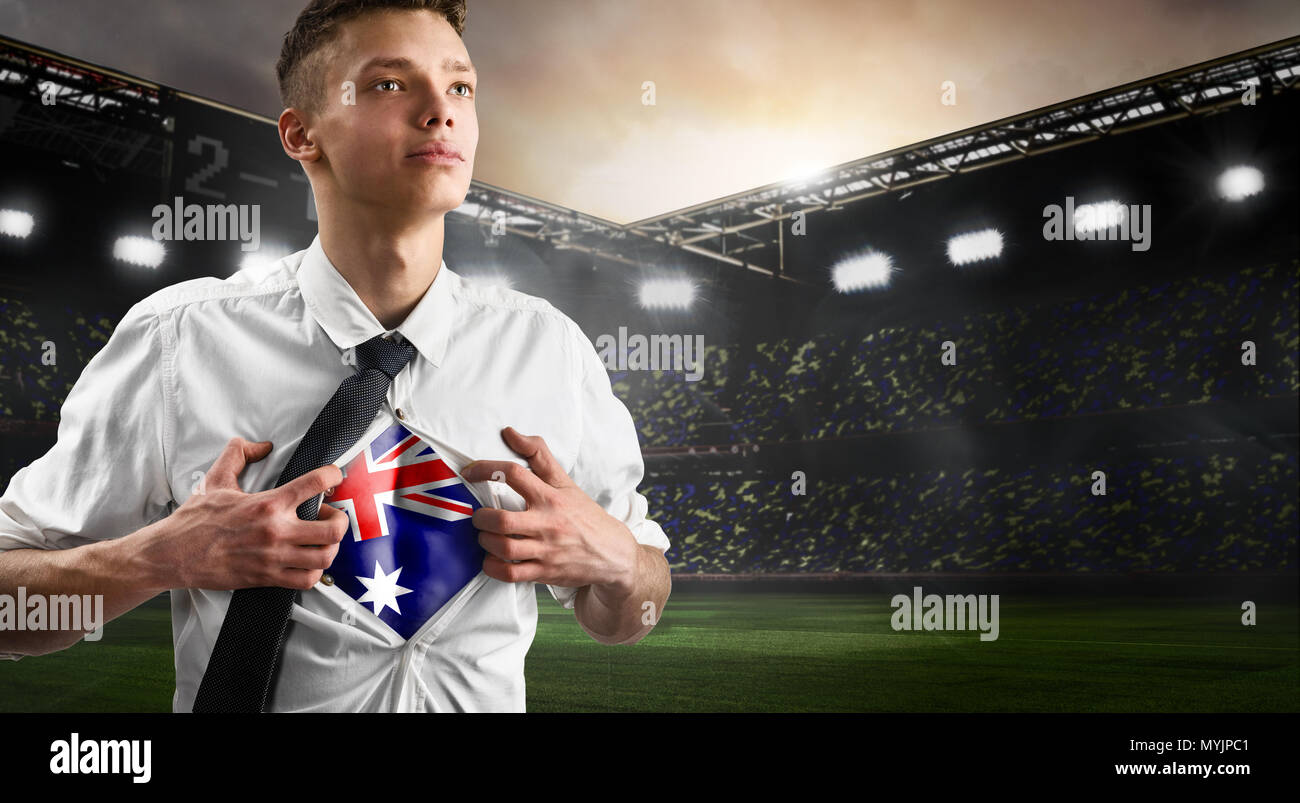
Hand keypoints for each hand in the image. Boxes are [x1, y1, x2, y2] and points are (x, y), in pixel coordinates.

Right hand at [159, 437, 349, 590]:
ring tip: (322, 539)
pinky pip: (306, 580)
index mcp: (267, 503)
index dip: (332, 475)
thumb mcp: (216, 479)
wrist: (173, 554)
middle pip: (334, 528)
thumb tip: (261, 445)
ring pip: (325, 556)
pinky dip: (315, 572)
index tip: (333, 476)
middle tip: (331, 515)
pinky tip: (307, 561)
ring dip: (331, 547)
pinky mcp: (268, 577)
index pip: (315, 483)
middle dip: (341, 519)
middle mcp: (276, 531)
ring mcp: (274, 557)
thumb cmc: (194, 520)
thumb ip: (238, 455)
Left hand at [461, 427, 638, 591]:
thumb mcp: (565, 483)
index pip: (514, 474)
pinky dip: (493, 567)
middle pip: (503, 520)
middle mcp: (548, 523)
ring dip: (485, 541)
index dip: (485, 469)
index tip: (470, 472)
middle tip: (479, 515)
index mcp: (551, 497)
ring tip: (486, 535)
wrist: (613, 554)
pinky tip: (492, 558)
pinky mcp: (544, 572)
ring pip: (503, 548)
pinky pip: (510, 574)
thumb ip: (538, 456)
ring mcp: (546, 550)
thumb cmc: (585, 516)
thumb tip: (510, 433)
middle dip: (481, 518)